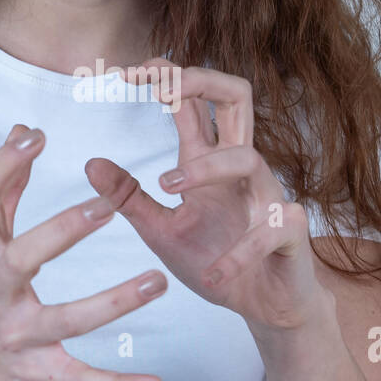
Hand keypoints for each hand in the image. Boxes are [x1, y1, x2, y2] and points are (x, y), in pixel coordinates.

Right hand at [0, 124, 170, 380]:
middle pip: (23, 257)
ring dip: (114, 302)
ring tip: (157, 281)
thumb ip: (5, 189)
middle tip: (108, 205)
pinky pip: (81, 380)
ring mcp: (16, 335)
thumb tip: (20, 130)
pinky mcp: (35, 373)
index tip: (33, 135)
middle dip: (63, 231)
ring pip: (66, 319)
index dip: (1, 166)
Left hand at [84, 60, 328, 336]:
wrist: (266, 307)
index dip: (165, 77)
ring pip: (248, 157)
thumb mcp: (161, 230)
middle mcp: (240, 168)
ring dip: (205, 168)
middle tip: (159, 85)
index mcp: (208, 161)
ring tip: (166, 187)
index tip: (127, 72)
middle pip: (236, 96)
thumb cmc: (217, 260)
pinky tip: (214, 275)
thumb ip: (128, 198)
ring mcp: (269, 196)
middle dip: (200, 79)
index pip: (192, 102)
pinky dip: (240, 253)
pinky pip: (272, 228)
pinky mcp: (291, 232)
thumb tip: (89, 162)